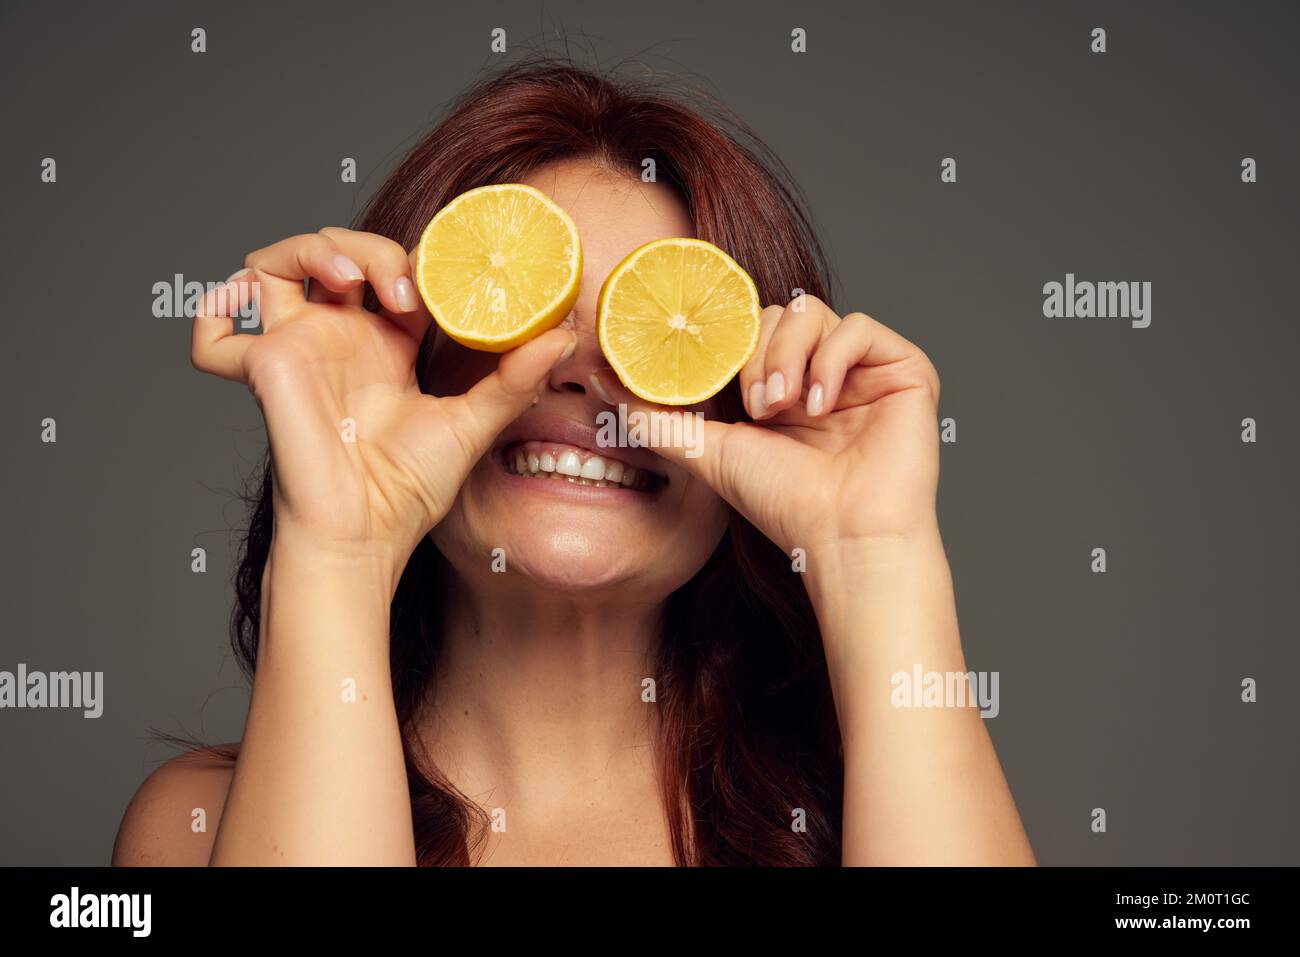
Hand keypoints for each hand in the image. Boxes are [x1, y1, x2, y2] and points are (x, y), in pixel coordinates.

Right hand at [191, 227, 575, 567]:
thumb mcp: (474, 424)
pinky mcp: (265, 369)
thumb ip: (515, 380)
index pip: (389, 271)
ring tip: (349, 281)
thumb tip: (563, 337)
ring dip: (310, 249)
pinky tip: (254, 309)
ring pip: (274, 263)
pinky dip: (215, 310)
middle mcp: (336, 339)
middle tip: (402, 290)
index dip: (413, 262)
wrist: (366, 536)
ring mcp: (296, 350)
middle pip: (334, 251)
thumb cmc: (409, 491)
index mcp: (384, 345)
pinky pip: (214, 335)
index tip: (442, 287)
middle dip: (368, 247)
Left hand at [593, 294, 940, 556]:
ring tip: (785, 406)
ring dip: (787, 355)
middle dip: (756, 353)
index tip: (709, 370)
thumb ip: (657, 415)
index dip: (726, 342)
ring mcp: (863, 369)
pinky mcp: (904, 369)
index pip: (748, 327)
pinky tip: (821, 404)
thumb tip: (600, 381)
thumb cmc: (786, 504)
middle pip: (776, 311)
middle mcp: (821, 371)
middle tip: (757, 406)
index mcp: (781, 384)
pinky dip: (831, 359)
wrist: (844, 538)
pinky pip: (858, 327)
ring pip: (813, 311)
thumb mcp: (707, 452)